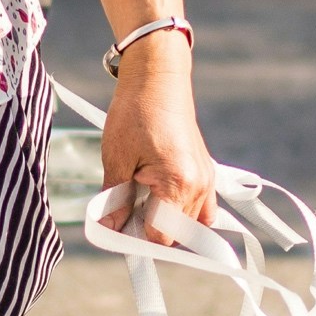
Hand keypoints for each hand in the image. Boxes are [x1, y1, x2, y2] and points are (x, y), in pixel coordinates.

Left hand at [97, 34, 216, 247]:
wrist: (158, 78)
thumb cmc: (136, 111)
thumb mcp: (116, 157)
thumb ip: (115, 199)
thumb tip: (109, 229)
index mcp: (179, 183)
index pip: (161, 236)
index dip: (135, 237)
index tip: (116, 226)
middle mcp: (200, 186)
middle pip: (176, 235)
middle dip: (148, 230)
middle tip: (124, 211)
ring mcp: (207, 180)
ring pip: (190, 226)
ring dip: (165, 222)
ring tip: (140, 201)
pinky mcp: (206, 172)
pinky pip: (201, 209)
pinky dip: (182, 212)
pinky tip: (159, 198)